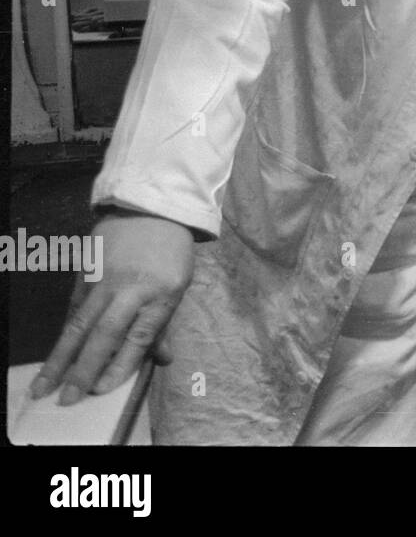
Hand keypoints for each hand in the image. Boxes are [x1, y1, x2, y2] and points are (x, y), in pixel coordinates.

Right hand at [30, 211, 194, 404]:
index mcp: (163, 293)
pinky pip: (74, 307)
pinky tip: (54, 354)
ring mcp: (106, 278)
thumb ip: (164, 324)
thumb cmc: (172, 252)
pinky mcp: (87, 270)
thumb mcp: (179, 285)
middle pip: (105, 333)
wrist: (153, 208)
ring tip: (44, 385)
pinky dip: (65, 333)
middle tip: (67, 398)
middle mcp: (132, 288)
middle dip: (84, 369)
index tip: (101, 389)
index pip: (139, 336)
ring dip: (61, 357)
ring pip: (80, 323)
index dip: (119, 365)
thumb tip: (162, 360)